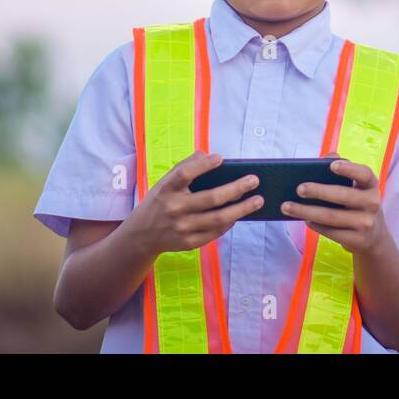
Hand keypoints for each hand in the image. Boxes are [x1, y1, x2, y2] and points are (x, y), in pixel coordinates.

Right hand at [124, 151, 262, 257]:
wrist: (141, 235)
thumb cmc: (160, 202)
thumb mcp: (164, 182)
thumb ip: (184, 167)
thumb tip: (207, 155)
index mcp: (167, 189)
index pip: (185, 174)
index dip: (203, 166)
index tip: (220, 158)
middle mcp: (174, 209)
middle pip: (211, 198)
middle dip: (236, 189)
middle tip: (254, 180)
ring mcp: (182, 228)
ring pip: (218, 219)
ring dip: (241, 209)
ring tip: (258, 200)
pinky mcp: (189, 243)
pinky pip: (215, 233)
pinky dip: (230, 223)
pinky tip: (240, 214)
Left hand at [281, 156, 387, 255]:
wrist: (374, 237)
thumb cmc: (358, 204)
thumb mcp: (357, 188)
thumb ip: (343, 170)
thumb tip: (329, 155)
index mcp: (371, 185)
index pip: (364, 174)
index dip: (349, 169)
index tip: (331, 165)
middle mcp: (373, 203)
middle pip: (343, 195)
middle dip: (318, 191)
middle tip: (298, 189)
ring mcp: (366, 224)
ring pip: (331, 216)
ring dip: (306, 211)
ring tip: (287, 207)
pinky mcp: (357, 240)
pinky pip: (331, 232)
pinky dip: (315, 225)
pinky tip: (304, 219)